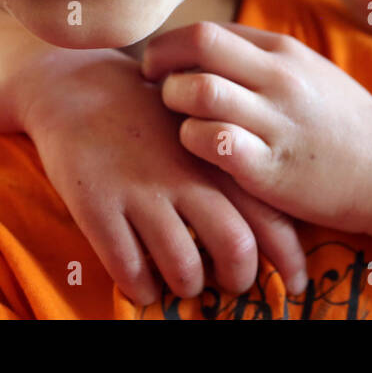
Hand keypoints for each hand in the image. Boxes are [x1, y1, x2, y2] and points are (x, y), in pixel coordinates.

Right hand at [19, 48, 308, 303]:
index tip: (296, 282)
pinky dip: (140, 287)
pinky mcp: (97, 204)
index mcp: (214, 156)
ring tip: (185, 283)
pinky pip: (128, 267)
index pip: (268, 214)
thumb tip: (277, 211)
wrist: (75, 85)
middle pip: (235, 245)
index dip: (288, 258)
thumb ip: (234, 162)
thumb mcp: (199, 126)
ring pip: (184, 266)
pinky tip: (142, 283)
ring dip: (189, 286)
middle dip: (239, 278)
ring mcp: (140, 190)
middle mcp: (184, 175)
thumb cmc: (147, 112)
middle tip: (232, 285)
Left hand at [142, 22, 371, 236]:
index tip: (158, 65)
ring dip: (174, 105)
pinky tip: (200, 149)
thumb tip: (202, 46)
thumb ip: (259, 57)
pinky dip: (193, 142)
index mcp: (284, 52)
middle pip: (198, 46)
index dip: (169, 46)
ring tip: (179, 119)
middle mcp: (279, 80)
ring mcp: (275, 123)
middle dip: (160, 63)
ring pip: (198, 92)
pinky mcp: (270, 169)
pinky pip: (212, 142)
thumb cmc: (342, 124)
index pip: (208, 31)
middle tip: (151, 84)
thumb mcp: (309, 72)